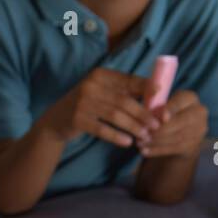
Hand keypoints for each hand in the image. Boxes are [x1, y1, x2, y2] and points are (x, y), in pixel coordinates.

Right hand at [41, 66, 160, 148]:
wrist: (56, 121)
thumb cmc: (86, 106)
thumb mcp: (102, 93)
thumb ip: (123, 91)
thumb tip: (154, 92)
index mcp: (101, 75)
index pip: (128, 80)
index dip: (146, 88)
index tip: (161, 98)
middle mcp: (91, 85)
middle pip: (124, 100)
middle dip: (143, 113)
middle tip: (156, 125)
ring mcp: (82, 102)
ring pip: (115, 115)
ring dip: (132, 126)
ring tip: (144, 136)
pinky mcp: (77, 119)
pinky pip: (101, 129)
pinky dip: (116, 136)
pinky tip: (127, 142)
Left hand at [138, 90, 207, 158]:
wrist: (178, 134)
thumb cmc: (164, 116)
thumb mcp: (160, 107)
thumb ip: (155, 108)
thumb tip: (147, 113)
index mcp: (190, 98)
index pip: (181, 102)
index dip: (172, 109)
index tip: (162, 117)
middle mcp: (199, 112)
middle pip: (181, 121)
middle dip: (161, 129)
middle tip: (143, 133)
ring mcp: (199, 130)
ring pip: (176, 136)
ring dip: (156, 141)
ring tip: (140, 143)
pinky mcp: (194, 145)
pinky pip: (174, 148)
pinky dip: (158, 150)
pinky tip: (145, 151)